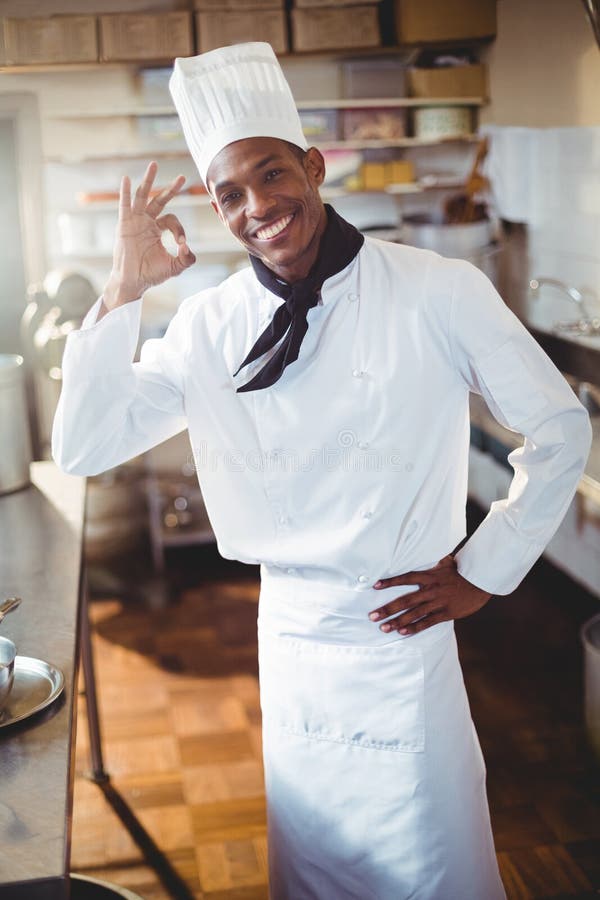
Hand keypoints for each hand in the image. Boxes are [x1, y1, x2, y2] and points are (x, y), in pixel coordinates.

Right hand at [102, 161, 195, 312]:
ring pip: (143, 197)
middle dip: (170, 189)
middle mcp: (146, 222)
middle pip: (159, 200)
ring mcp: (135, 221)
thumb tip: (188, 247)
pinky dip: (126, 193)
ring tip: (154, 164)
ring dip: (149, 181)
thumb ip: (187, 258)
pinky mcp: (124, 225)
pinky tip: (127, 179)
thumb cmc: (151, 274)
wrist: (133, 282)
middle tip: (182, 178)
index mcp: (158, 229)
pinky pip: (125, 206)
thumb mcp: (175, 267)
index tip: (181, 245)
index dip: (179, 230)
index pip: (172, 220)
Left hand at [368, 555, 490, 635]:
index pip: (405, 578)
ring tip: (383, 627)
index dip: (390, 582)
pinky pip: (427, 622)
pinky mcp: (446, 613)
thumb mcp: (447, 562)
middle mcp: (431, 589)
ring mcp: (438, 602)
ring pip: (414, 614)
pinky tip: (403, 632)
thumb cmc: (464, 571)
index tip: (375, 586)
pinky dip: (415, 628)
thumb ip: (435, 560)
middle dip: (387, 609)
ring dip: (397, 621)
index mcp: (429, 575)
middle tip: (372, 616)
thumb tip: (429, 552)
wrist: (482, 581)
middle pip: (405, 600)